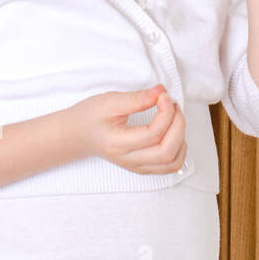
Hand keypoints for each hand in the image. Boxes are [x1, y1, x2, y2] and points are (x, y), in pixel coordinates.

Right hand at [68, 85, 187, 174]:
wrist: (77, 134)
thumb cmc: (90, 116)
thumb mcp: (109, 101)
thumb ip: (137, 98)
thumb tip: (162, 92)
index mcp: (118, 144)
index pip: (153, 134)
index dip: (165, 112)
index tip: (163, 95)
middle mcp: (129, 160)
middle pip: (167, 153)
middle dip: (178, 125)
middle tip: (172, 104)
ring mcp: (137, 166)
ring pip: (172, 163)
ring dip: (181, 138)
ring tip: (174, 117)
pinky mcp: (143, 166)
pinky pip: (169, 166)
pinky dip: (179, 149)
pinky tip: (173, 132)